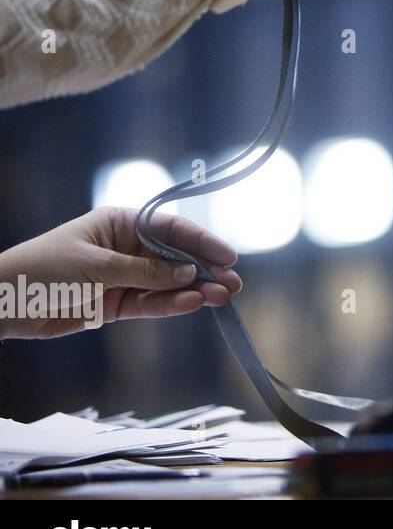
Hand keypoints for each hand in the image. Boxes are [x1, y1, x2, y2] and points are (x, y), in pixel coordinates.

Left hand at [0, 207, 241, 339]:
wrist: (2, 304)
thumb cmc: (42, 270)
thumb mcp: (96, 266)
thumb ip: (144, 271)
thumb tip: (188, 273)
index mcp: (121, 224)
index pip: (171, 229)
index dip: (201, 242)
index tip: (228, 257)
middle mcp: (127, 248)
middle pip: (175, 258)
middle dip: (205, 270)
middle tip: (233, 285)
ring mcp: (123, 277)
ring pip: (168, 284)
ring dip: (195, 291)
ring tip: (222, 298)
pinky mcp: (115, 305)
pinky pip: (151, 303)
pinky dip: (171, 305)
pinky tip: (193, 304)